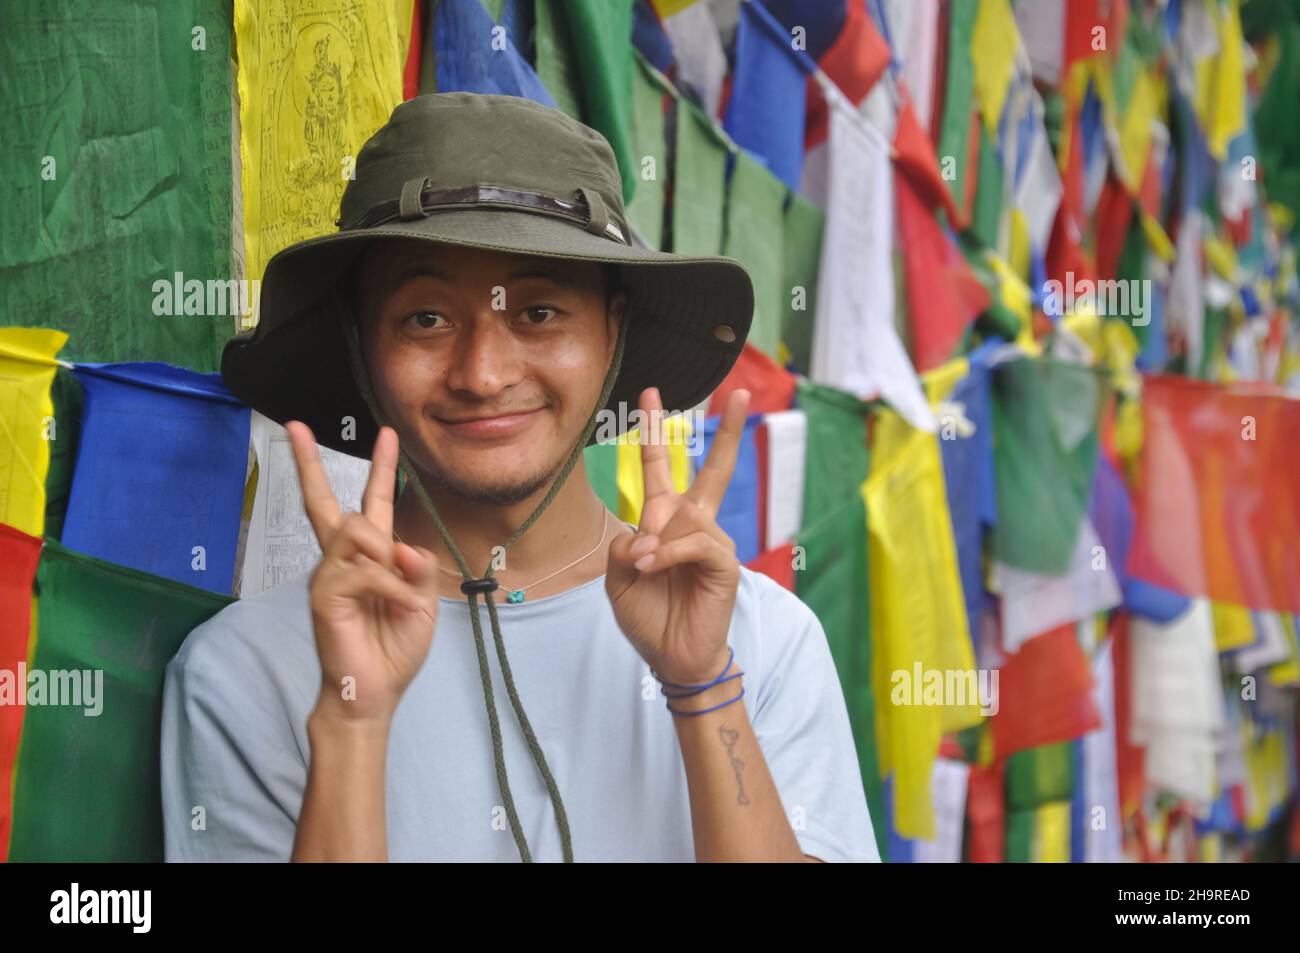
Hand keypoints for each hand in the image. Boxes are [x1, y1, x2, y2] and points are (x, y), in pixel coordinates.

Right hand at [286, 421, 439, 724]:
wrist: (376, 690)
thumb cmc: (394, 648)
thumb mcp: (423, 601)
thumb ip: (416, 567)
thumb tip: (399, 545)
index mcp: (372, 556)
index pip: (373, 502)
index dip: (381, 467)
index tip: (386, 434)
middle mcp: (344, 559)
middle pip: (323, 502)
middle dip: (308, 463)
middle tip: (294, 426)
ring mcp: (329, 575)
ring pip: (355, 530)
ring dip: (387, 556)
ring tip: (399, 591)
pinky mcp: (323, 595)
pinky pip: (363, 569)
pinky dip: (389, 587)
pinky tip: (395, 606)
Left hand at [605, 387, 750, 684]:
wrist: (673, 658)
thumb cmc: (649, 617)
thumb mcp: (618, 578)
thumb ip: (623, 546)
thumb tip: (645, 531)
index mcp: (666, 523)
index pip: (661, 469)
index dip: (653, 434)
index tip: (649, 394)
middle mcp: (694, 525)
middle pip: (714, 470)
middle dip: (726, 431)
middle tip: (737, 392)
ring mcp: (713, 542)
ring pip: (684, 515)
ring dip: (656, 537)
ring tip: (643, 566)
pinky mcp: (725, 563)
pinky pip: (695, 542)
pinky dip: (669, 553)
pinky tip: (654, 567)